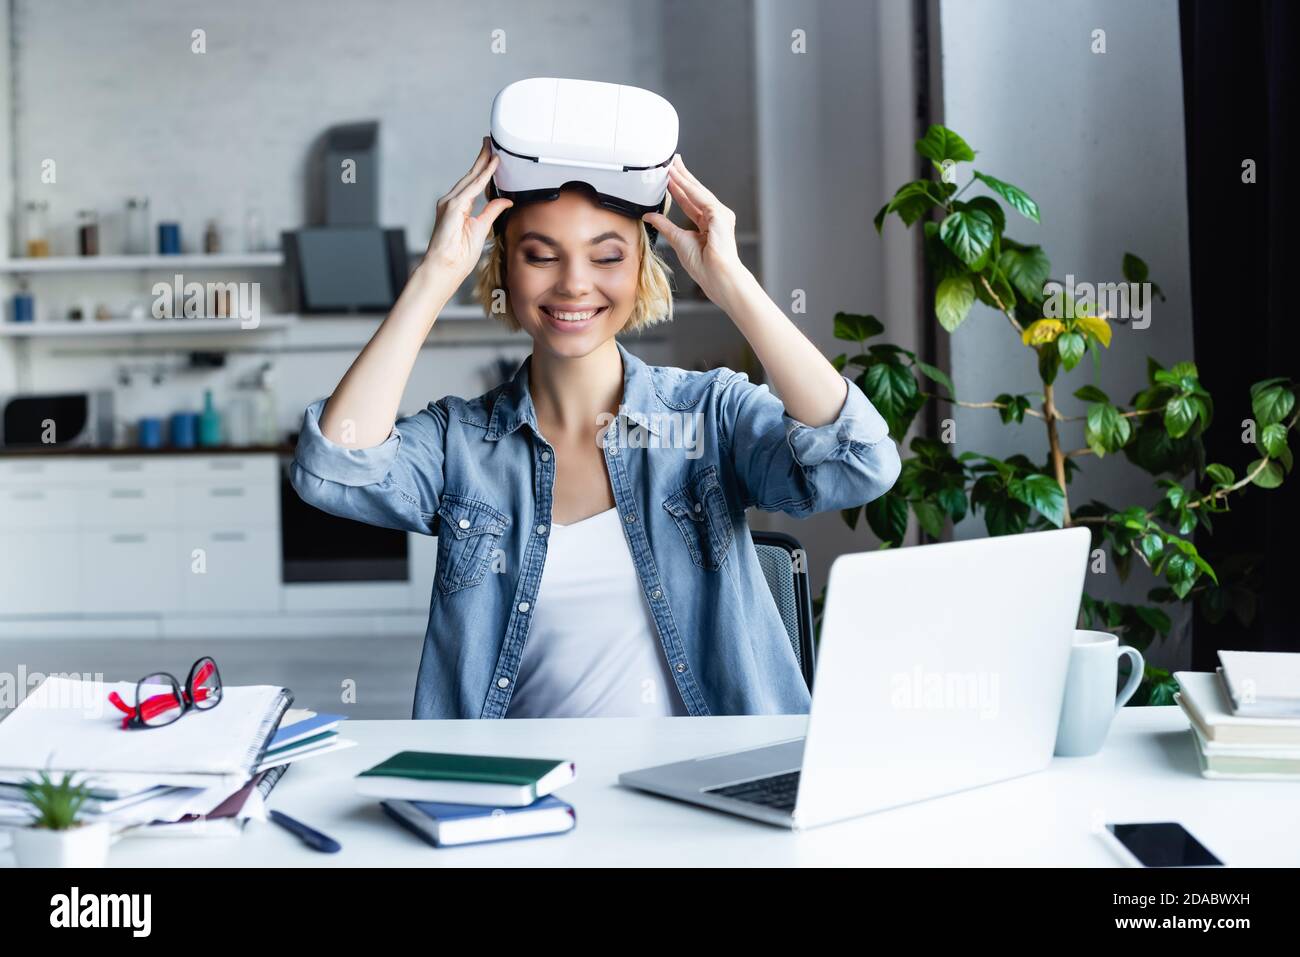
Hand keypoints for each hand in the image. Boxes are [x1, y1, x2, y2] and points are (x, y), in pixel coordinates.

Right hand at [422, 136, 512, 283]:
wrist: (445, 267)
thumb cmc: (458, 255)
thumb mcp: (482, 229)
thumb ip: (492, 212)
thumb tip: (505, 200)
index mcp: (458, 207)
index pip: (473, 183)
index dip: (483, 169)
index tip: (492, 156)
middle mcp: (452, 201)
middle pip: (471, 175)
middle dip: (481, 158)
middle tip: (490, 142)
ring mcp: (450, 203)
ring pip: (471, 178)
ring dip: (482, 162)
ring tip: (493, 149)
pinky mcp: (452, 207)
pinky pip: (472, 188)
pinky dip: (483, 176)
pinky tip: (492, 167)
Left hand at [643, 154, 747, 305]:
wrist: (717, 276)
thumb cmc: (704, 266)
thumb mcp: (678, 240)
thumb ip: (665, 226)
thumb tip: (650, 216)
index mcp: (708, 224)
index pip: (690, 201)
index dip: (679, 188)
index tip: (669, 177)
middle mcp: (715, 216)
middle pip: (695, 191)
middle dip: (683, 176)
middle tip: (672, 161)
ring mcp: (719, 214)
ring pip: (697, 191)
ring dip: (683, 177)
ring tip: (670, 165)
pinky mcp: (720, 214)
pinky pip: (700, 197)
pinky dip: (687, 187)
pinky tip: (677, 178)